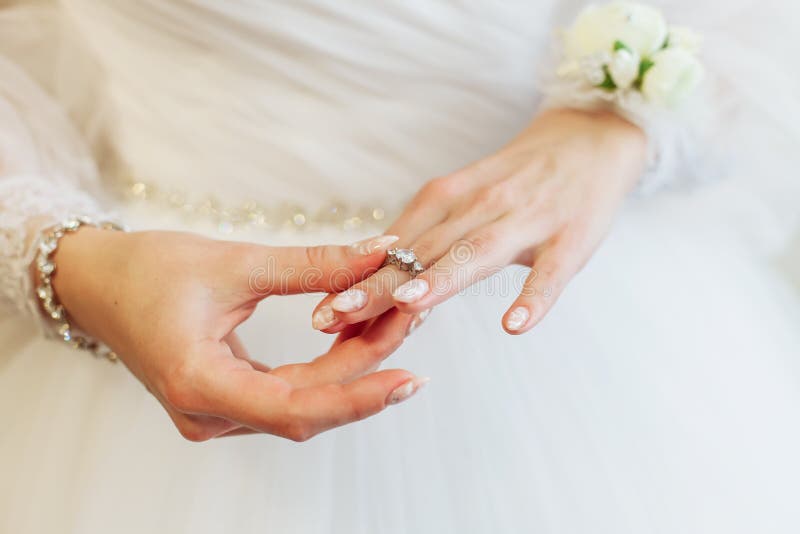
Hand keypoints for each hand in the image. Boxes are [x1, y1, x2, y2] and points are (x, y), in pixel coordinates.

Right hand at [50, 229, 426, 440]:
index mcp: (198, 384)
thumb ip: (311, 265)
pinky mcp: (225, 399)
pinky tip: (359, 340)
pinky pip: (286, 394)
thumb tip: (380, 252)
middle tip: (413, 324)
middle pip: (307, 406)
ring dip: (351, 369)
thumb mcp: (234, 261)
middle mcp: (207, 413)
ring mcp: (215, 412)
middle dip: (365, 368)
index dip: (357, 398)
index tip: (408, 378)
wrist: (97, 282)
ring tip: (397, 327)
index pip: (294, 411)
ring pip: (301, 403)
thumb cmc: (148, 269)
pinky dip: (325, 370)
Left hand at [312, 108, 645, 333]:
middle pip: (424, 250)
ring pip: (477, 253)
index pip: (397, 241)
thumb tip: (383, 284)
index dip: (358, 276)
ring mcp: (528, 220)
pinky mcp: (572, 238)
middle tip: (334, 316)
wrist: (592, 137)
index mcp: (452, 197)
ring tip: (407, 308)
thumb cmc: (519, 178)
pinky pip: (551, 272)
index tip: (320, 309)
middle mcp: (482, 205)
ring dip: (440, 280)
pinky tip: (514, 325)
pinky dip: (534, 297)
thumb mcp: (468, 196)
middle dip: (378, 285)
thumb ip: (431, 236)